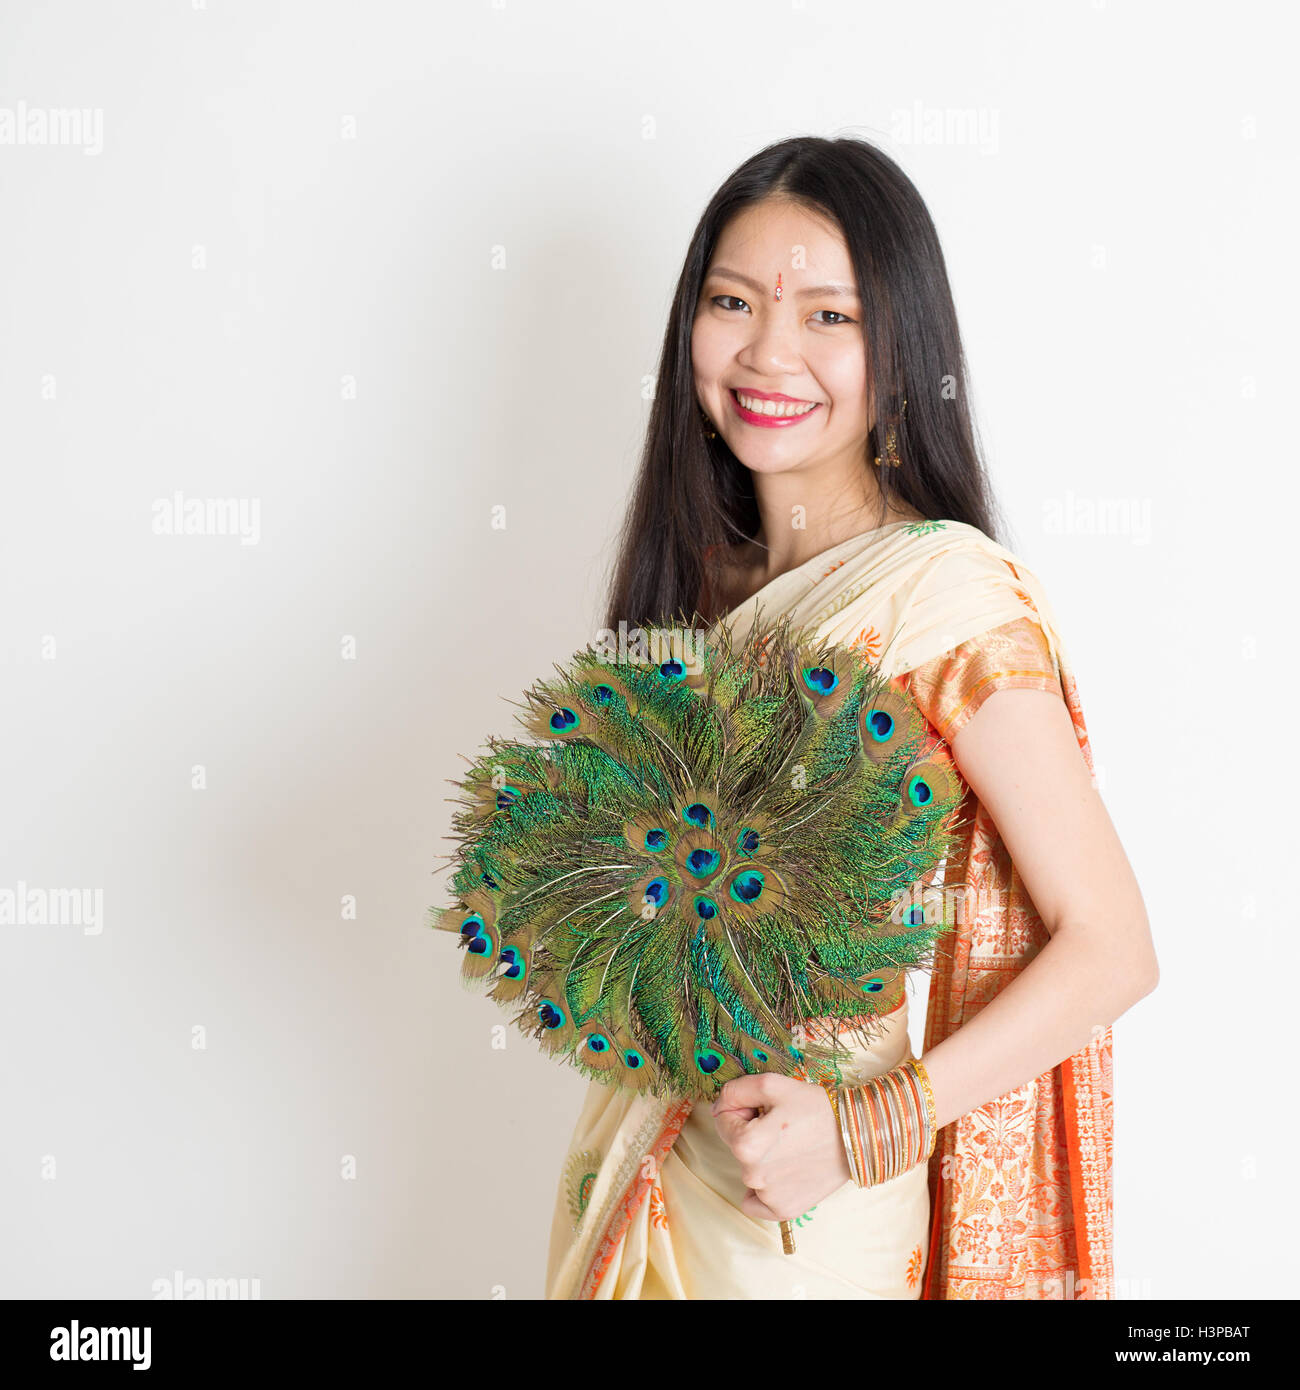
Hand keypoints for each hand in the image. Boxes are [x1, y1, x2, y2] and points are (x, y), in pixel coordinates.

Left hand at [710, 1073, 852, 1221]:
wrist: (856, 1136)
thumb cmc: (816, 1109)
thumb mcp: (773, 1085)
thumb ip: (736, 1090)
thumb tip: (718, 1106)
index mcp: (745, 1145)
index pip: (723, 1119)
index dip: (743, 1107)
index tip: (766, 1108)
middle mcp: (752, 1176)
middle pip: (736, 1145)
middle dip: (752, 1131)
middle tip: (783, 1125)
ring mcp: (768, 1197)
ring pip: (749, 1169)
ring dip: (763, 1156)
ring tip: (792, 1145)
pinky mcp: (783, 1210)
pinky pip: (757, 1201)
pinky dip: (765, 1188)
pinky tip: (786, 1171)